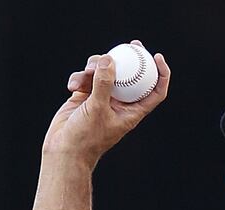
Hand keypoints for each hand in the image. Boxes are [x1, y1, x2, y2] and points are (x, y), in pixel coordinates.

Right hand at [42, 42, 170, 167]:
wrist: (64, 151)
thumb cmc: (85, 138)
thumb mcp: (97, 109)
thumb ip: (104, 83)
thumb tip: (109, 59)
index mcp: (131, 111)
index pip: (154, 91)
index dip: (161, 74)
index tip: (157, 57)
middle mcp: (119, 104)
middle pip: (131, 76)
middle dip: (130, 59)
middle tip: (131, 44)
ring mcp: (101, 99)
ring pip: (105, 72)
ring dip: (95, 67)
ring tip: (86, 71)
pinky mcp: (85, 96)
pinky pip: (85, 78)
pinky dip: (79, 78)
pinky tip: (72, 86)